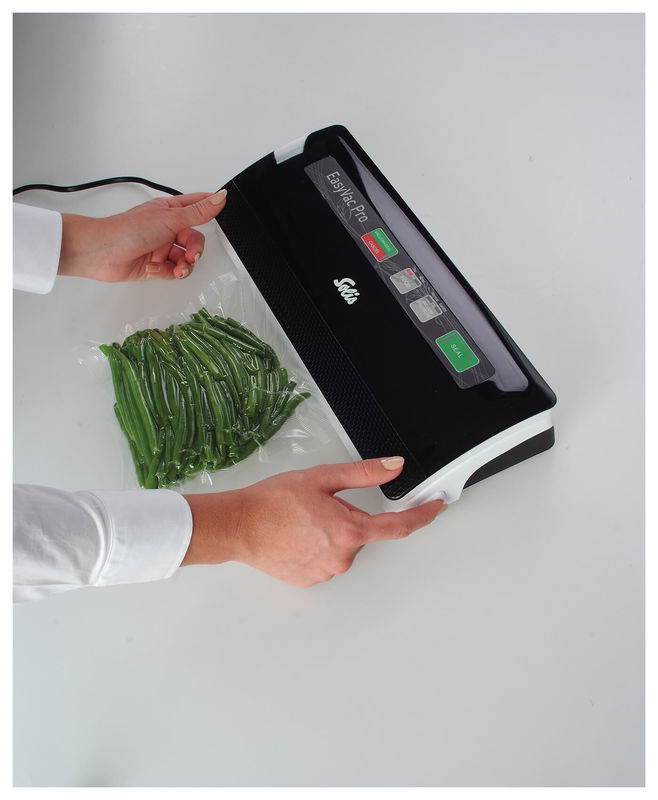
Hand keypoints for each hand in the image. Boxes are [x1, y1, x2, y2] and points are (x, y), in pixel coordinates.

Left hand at [57, 189, 226, 281]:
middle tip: (191, 255)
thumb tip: (220, 198)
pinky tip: (158, 268)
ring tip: (177, 267)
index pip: (196, 205)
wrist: (102, 253)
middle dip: (194, 250)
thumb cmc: (127, 230)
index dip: (210, 207)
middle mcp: (166, 228)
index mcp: (169, 210)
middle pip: (194, 239)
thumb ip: (198, 212)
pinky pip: (173, 271)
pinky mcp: (155, 265)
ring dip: (184, 265)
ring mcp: (160, 247)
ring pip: (185, 258)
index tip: (224, 207)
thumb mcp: (170, 219)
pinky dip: (168, 272)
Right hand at [181, 457, 445, 586]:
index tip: (435, 508)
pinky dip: (317, 548)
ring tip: (301, 521)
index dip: (422, 516)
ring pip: (342, 547)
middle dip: (349, 517)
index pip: (399, 526)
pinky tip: (296, 537)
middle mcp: (342, 556)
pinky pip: (325, 561)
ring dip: (332, 533)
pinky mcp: (310, 580)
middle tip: (319, 505)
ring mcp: (326, 572)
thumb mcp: (321, 478)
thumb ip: (363, 473)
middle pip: (362, 533)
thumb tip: (394, 466)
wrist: (238, 526)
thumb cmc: (272, 502)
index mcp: (349, 529)